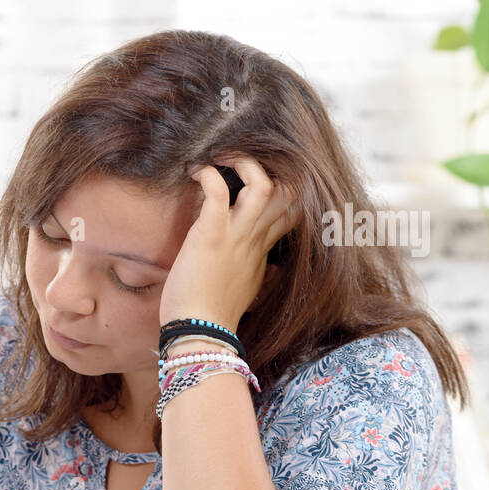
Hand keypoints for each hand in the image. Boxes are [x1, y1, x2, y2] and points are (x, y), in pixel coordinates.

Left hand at [158, 155, 298, 331]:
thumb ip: (258, 272)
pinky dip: (209, 174)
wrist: (200, 332)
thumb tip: (270, 269)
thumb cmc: (213, 314)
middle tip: (238, 162)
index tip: (261, 181)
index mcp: (263, 252)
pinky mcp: (210, 234)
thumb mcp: (247, 289)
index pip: (292, 213)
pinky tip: (196, 171)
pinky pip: (218, 192)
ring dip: (245, 164)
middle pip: (288, 194)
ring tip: (222, 157)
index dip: (286, 192)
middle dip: (270, 170)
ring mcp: (236, 236)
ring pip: (263, 185)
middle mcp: (255, 240)